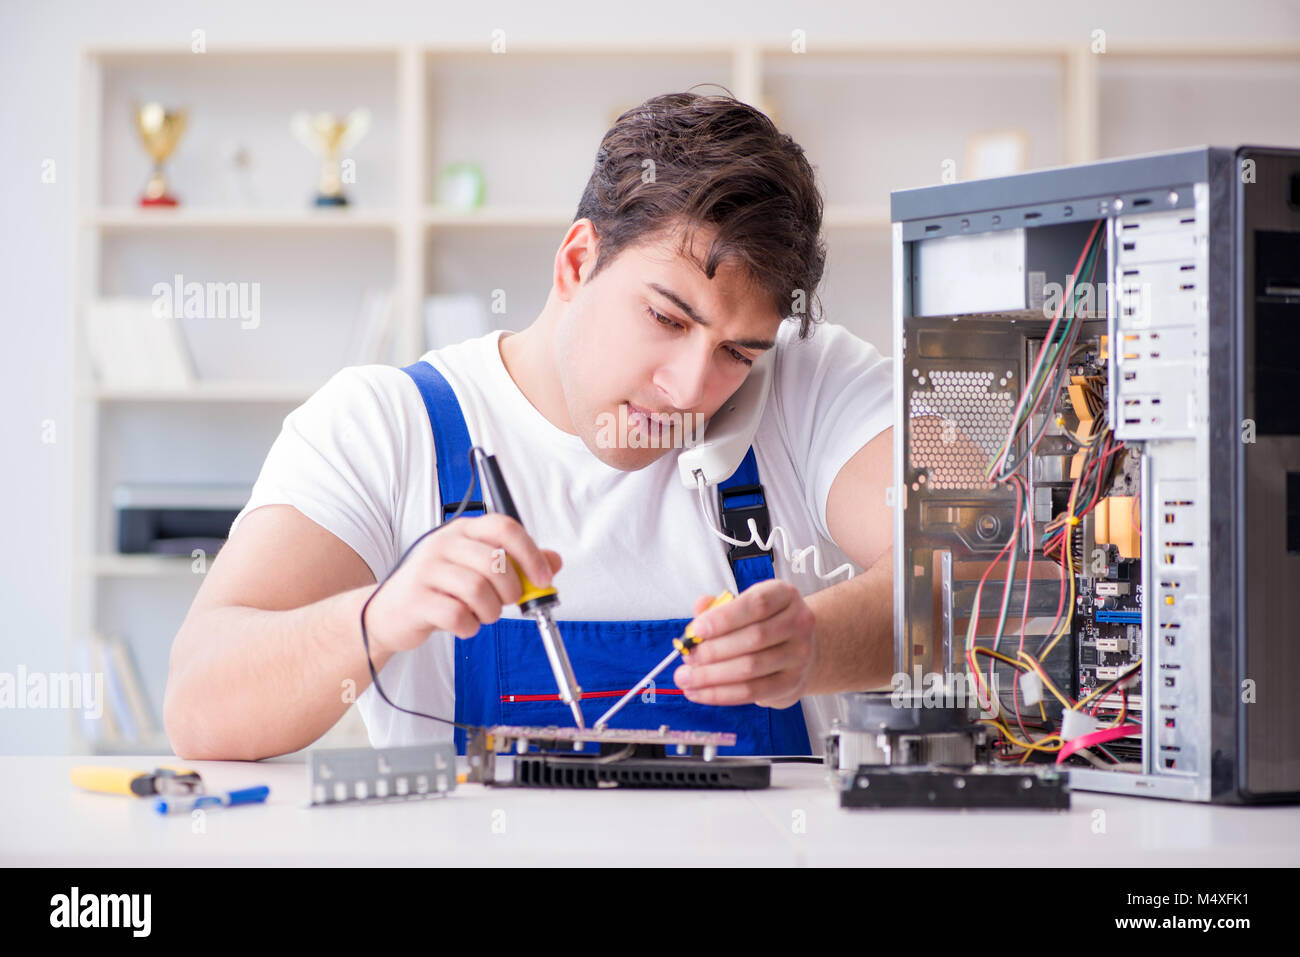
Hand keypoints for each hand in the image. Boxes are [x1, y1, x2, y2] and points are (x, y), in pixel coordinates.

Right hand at [363, 514, 562, 654]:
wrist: (388, 613)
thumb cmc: (438, 589)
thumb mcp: (476, 568)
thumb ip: (515, 563)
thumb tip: (554, 561)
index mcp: (463, 531)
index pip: (504, 527)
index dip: (531, 553)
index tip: (543, 578)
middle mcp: (443, 544)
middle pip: (495, 562)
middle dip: (511, 590)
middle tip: (505, 602)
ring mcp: (426, 570)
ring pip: (478, 590)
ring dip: (490, 611)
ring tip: (482, 614)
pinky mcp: (415, 599)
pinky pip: (457, 615)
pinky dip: (469, 627)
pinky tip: (463, 624)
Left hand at [672, 579, 816, 709]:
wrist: (795, 648)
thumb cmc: (761, 622)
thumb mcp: (743, 605)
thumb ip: (719, 605)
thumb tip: (699, 608)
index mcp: (784, 595)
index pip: (757, 604)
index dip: (724, 618)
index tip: (696, 629)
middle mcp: (799, 622)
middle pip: (754, 638)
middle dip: (713, 650)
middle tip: (687, 656)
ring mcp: (799, 654)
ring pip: (751, 667)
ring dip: (711, 675)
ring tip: (686, 677)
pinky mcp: (792, 682)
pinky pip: (752, 691)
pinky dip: (720, 694)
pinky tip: (699, 692)